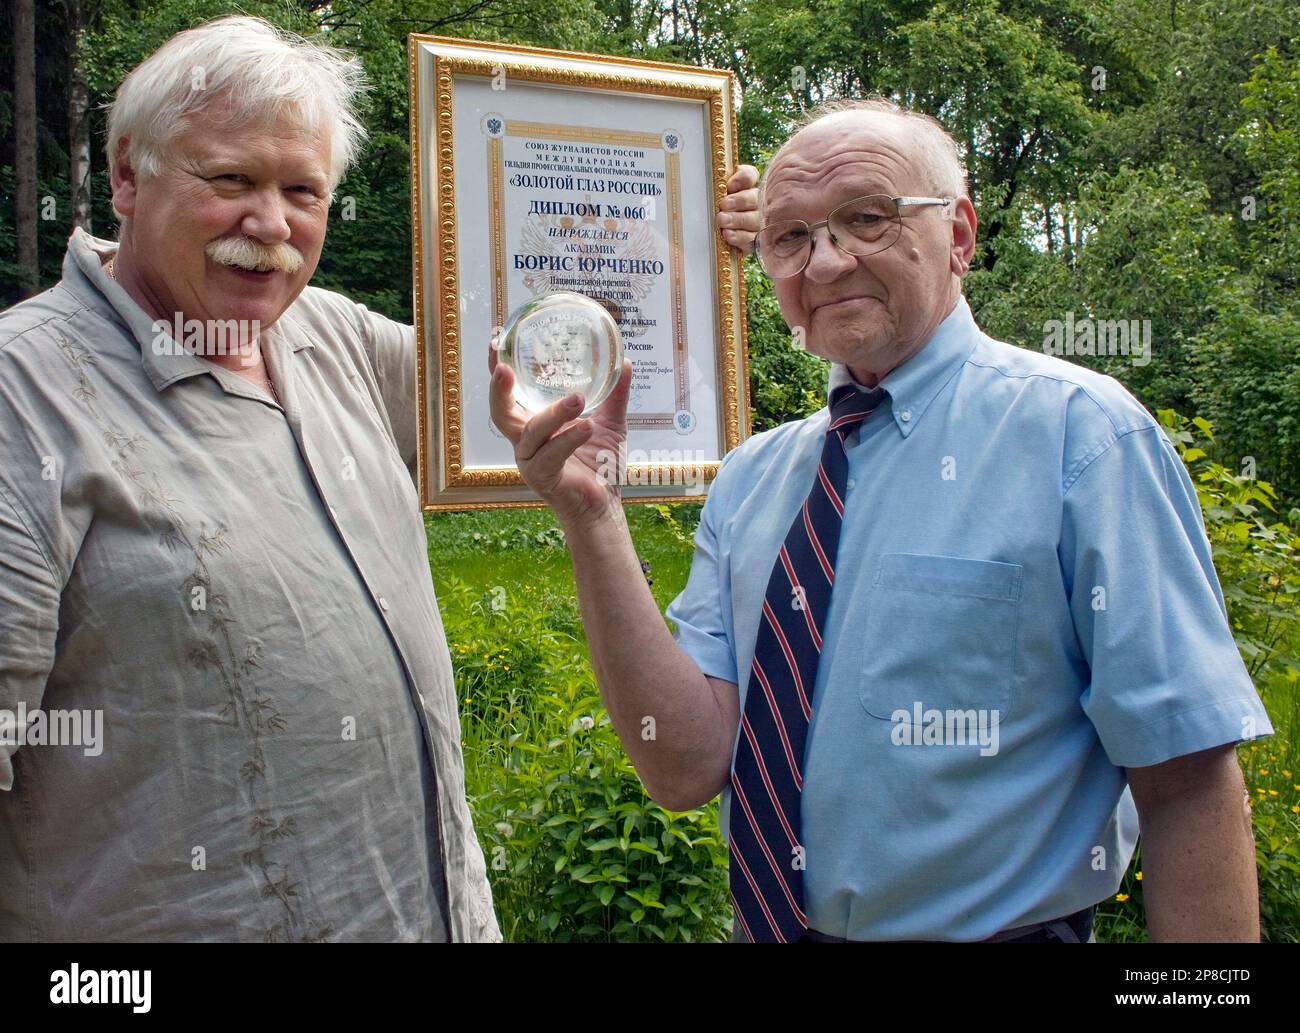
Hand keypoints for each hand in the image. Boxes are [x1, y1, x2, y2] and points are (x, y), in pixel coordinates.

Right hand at [489, 341, 633, 529]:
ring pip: (530, 431)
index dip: (498, 370)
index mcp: (535, 425)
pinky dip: (567, 439)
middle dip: (499, 388)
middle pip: (501, 412)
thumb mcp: (610, 422)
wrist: (606, 505)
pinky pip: (550, 455)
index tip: (495, 341)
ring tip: (578, 399)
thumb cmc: (600, 465)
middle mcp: (526, 441)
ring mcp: (531, 461)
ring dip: (554, 413)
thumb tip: (625, 361)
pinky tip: (585, 427)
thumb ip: (615, 393)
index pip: (509, 394)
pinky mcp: (543, 479)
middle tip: (506, 367)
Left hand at [718, 164, 759, 253]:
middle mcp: (755, 203)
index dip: (741, 179)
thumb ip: (716, 187)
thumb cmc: (710, 211)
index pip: (749, 176)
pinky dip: (739, 237)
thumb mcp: (710, 197)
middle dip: (740, 201)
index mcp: (744, 186)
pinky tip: (728, 235)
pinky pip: (751, 239)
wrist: (707, 240)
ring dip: (738, 220)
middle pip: (754, 198)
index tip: (730, 186)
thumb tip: (721, 186)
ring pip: (755, 220)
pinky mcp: (753, 242)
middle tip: (724, 205)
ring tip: (722, 221)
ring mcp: (756, 223)